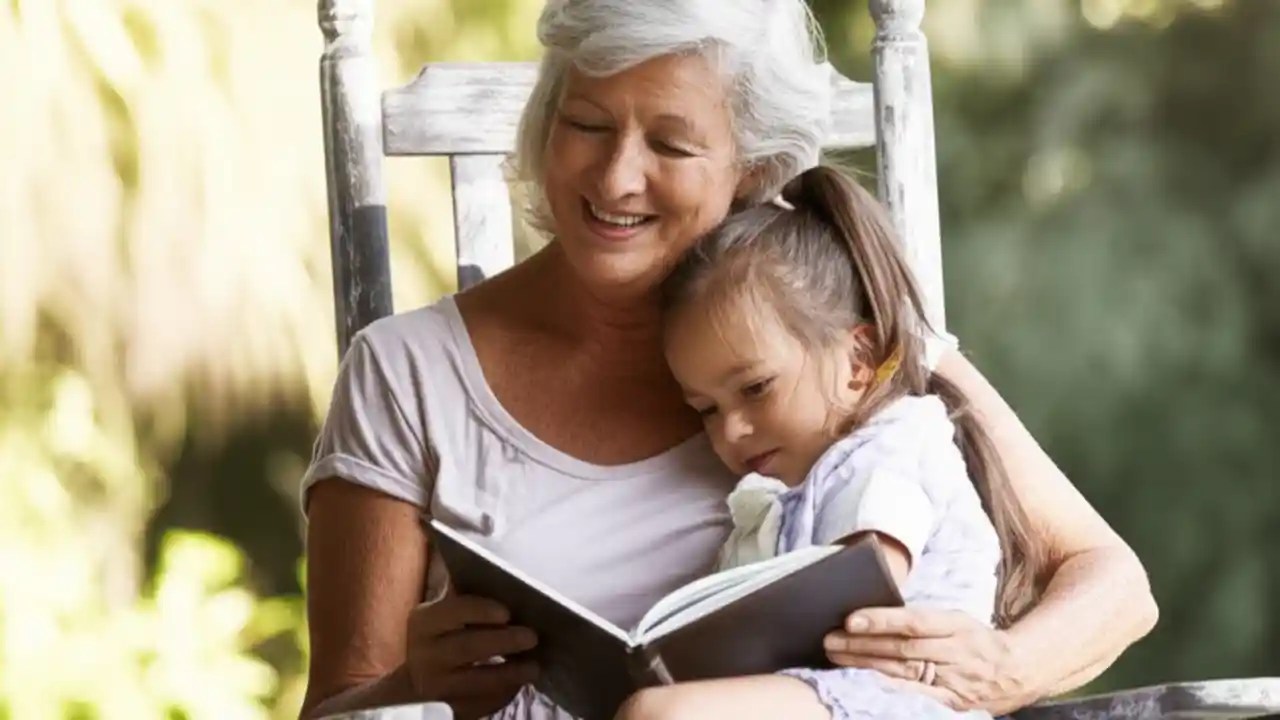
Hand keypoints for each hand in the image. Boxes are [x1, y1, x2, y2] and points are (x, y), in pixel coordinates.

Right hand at [405, 594, 539, 718]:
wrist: (415, 676)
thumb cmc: (441, 634)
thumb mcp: (443, 613)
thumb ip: (464, 595)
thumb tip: (500, 577)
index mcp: (424, 622)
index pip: (452, 611)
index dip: (480, 610)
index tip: (507, 612)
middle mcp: (426, 654)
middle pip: (466, 647)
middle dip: (502, 642)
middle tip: (531, 637)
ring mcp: (436, 684)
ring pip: (474, 680)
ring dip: (508, 673)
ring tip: (534, 667)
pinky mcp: (450, 706)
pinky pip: (479, 703)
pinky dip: (502, 693)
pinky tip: (520, 682)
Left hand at [824, 607, 1035, 714]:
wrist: (1018, 671)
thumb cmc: (975, 639)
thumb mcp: (956, 619)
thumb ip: (922, 620)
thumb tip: (876, 616)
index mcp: (958, 625)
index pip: (914, 621)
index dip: (882, 620)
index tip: (851, 619)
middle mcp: (957, 653)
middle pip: (903, 649)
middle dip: (862, 645)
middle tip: (830, 639)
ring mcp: (955, 681)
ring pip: (904, 673)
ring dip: (866, 666)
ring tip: (836, 657)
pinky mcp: (952, 704)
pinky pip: (915, 697)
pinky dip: (888, 690)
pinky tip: (863, 684)